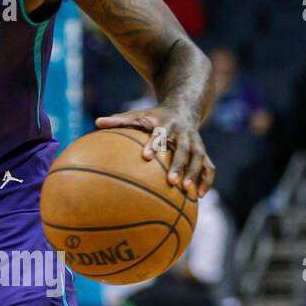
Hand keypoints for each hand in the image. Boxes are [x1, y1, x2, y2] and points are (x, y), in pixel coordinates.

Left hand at [95, 108, 214, 196]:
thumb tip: (96, 122)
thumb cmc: (154, 117)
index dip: (154, 144)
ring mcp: (195, 142)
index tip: (145, 157)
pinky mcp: (203, 151)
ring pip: (198, 157)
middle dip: (179, 164)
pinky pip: (209, 166)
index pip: (159, 133)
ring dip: (194, 173)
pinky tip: (199, 196)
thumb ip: (119, 120)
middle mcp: (182, 132)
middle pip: (183, 148)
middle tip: (171, 181)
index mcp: (165, 123)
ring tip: (188, 191)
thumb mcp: (138, 114)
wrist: (183, 108)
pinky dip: (206, 180)